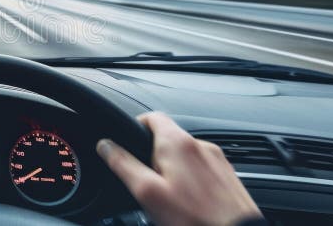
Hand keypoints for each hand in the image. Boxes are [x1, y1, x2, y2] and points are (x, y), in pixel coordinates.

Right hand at [97, 112, 260, 225]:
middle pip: (168, 137)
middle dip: (153, 155)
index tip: (127, 143)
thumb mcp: (147, 193)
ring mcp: (217, 160)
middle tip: (147, 182)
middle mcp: (201, 145)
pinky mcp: (227, 176)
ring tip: (169, 197)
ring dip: (172, 169)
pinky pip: (201, 169)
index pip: (151, 116)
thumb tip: (105, 146)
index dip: (135, 126)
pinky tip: (188, 201)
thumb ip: (123, 164)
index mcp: (178, 142)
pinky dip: (191, 179)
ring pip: (185, 155)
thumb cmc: (194, 219)